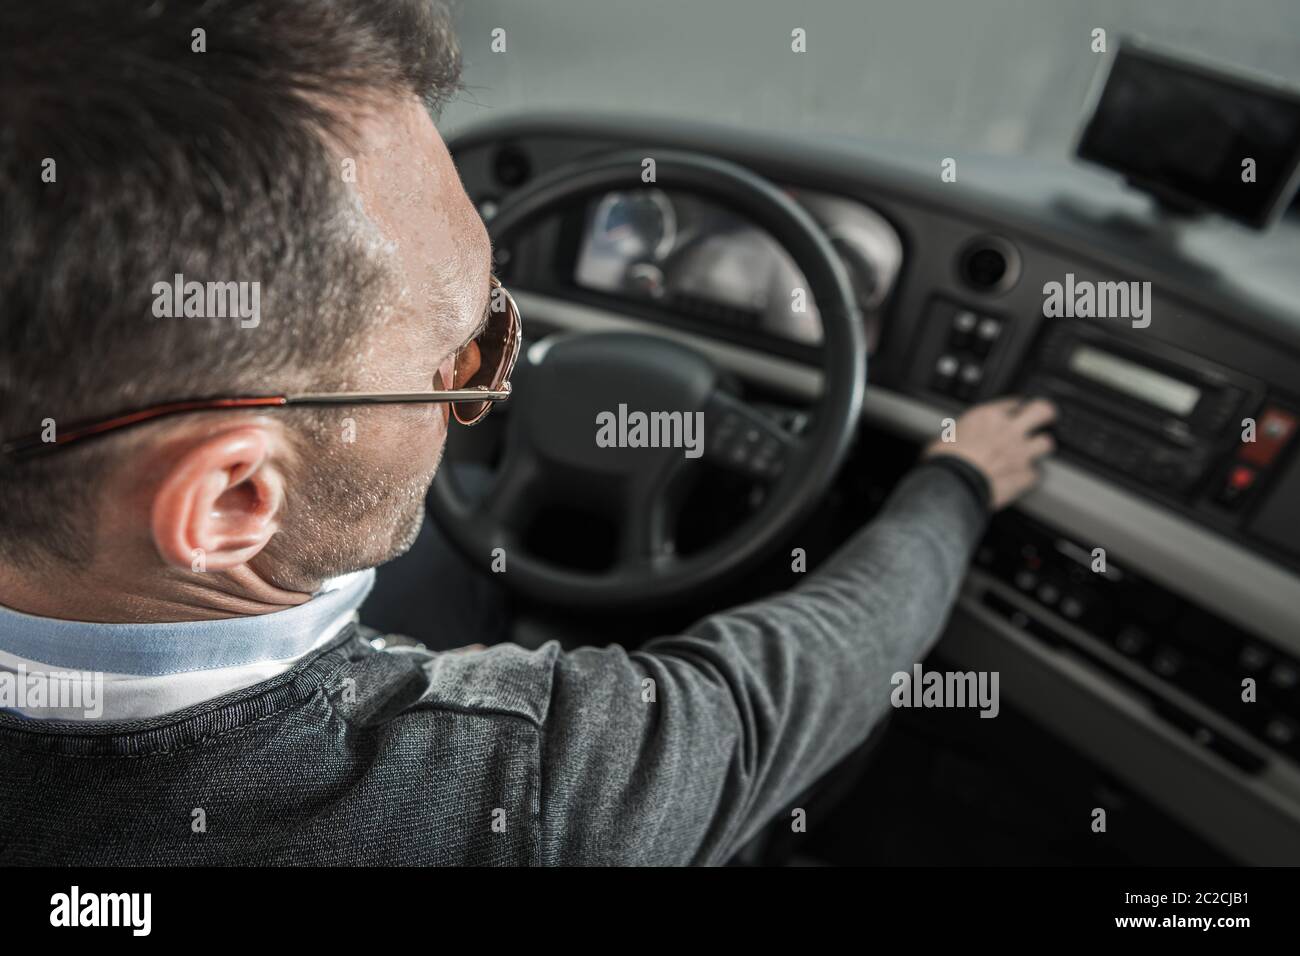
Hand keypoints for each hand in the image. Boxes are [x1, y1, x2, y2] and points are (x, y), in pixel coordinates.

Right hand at [923, 397, 1056, 509]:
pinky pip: (1035, 474)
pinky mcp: (1025, 475)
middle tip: (1044, 419)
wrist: (952, 486)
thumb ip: (965, 432)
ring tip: (1033, 453)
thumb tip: (960, 438)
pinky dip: (1028, 477)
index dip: (1017, 408)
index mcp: (987, 416)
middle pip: (1042, 411)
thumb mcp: (948, 436)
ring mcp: (1020, 452)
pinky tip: (1020, 479)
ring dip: (1040, 448)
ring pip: (1047, 442)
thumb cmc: (945, 462)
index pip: (1014, 402)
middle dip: (1046, 414)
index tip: (1017, 411)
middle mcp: (1008, 430)